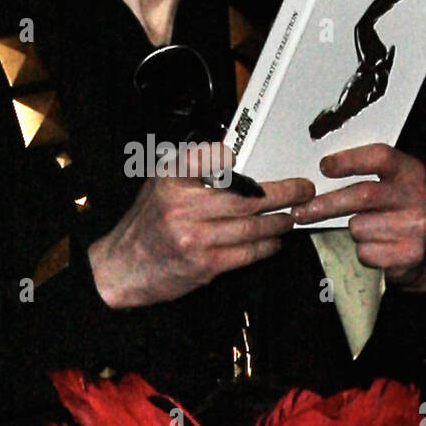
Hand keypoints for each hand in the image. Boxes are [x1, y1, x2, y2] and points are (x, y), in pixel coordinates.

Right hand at [89, 143, 314, 307]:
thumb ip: (192, 169)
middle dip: (282, 194)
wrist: (122, 268)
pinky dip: (266, 246)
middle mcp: (183, 207)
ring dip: (279, 222)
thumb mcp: (159, 184)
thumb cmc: (147, 223)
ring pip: (252, 227)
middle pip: (246, 198)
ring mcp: (195, 238)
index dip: (228, 157)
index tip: (246, 159)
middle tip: (303, 190)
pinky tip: (275, 241)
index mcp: (172, 181)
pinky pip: (247, 253)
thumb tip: (232, 158)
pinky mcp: (205, 265)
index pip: (209, 159)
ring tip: (292, 215)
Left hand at [290, 144, 425, 290]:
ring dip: (351, 231)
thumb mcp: (385, 186)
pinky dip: (361, 252)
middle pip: (364, 194)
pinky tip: (375, 248)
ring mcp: (418, 226)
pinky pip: (366, 252)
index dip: (350, 160)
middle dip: (327, 204)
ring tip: (364, 231)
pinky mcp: (411, 254)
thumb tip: (311, 176)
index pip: (381, 156)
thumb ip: (360, 175)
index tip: (323, 167)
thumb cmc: (389, 213)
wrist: (419, 255)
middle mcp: (419, 195)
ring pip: (360, 227)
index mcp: (411, 171)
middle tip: (299, 211)